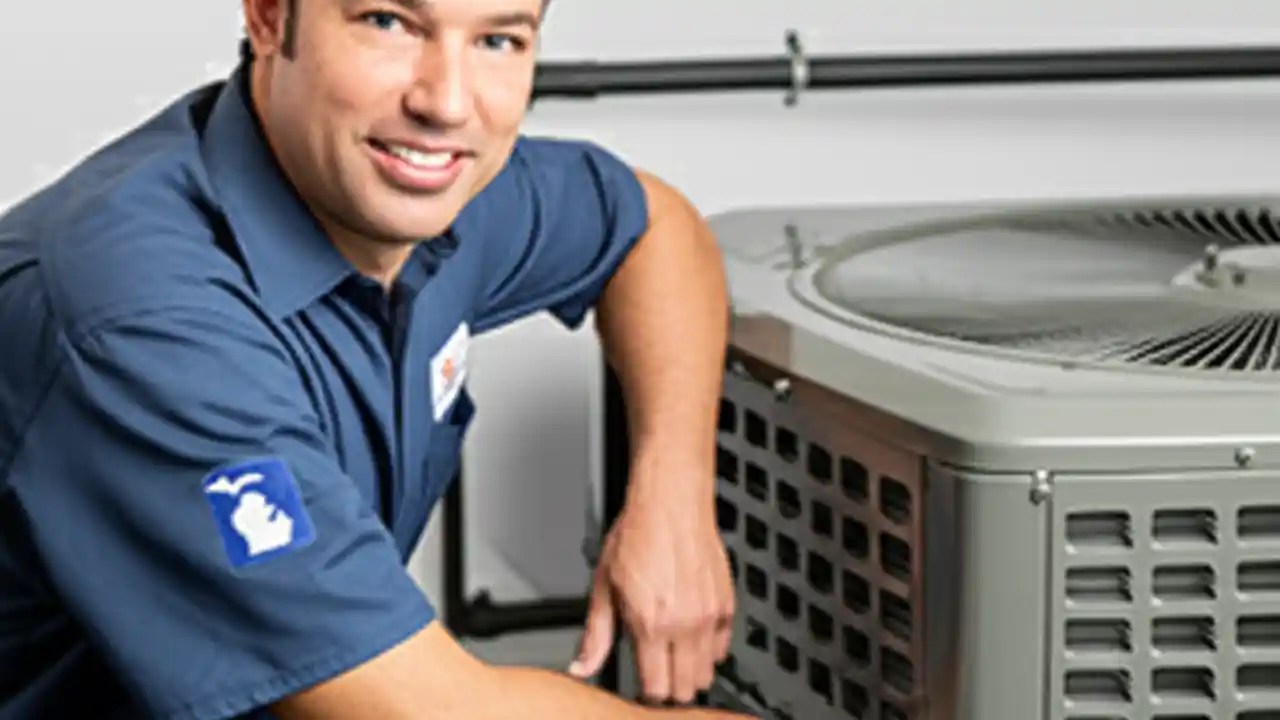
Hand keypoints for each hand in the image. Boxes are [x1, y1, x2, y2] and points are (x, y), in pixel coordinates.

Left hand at [568, 455, 735, 703]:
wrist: (671, 503)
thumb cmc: (637, 535)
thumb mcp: (603, 585)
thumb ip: (596, 634)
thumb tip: (582, 665)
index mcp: (649, 624)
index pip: (656, 688)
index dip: (647, 694)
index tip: (643, 688)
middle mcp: (683, 625)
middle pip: (686, 689)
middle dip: (670, 689)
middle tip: (657, 674)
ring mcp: (709, 617)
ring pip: (708, 672)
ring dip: (691, 672)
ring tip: (673, 656)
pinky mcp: (727, 605)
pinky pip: (724, 647)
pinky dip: (709, 649)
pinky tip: (691, 635)